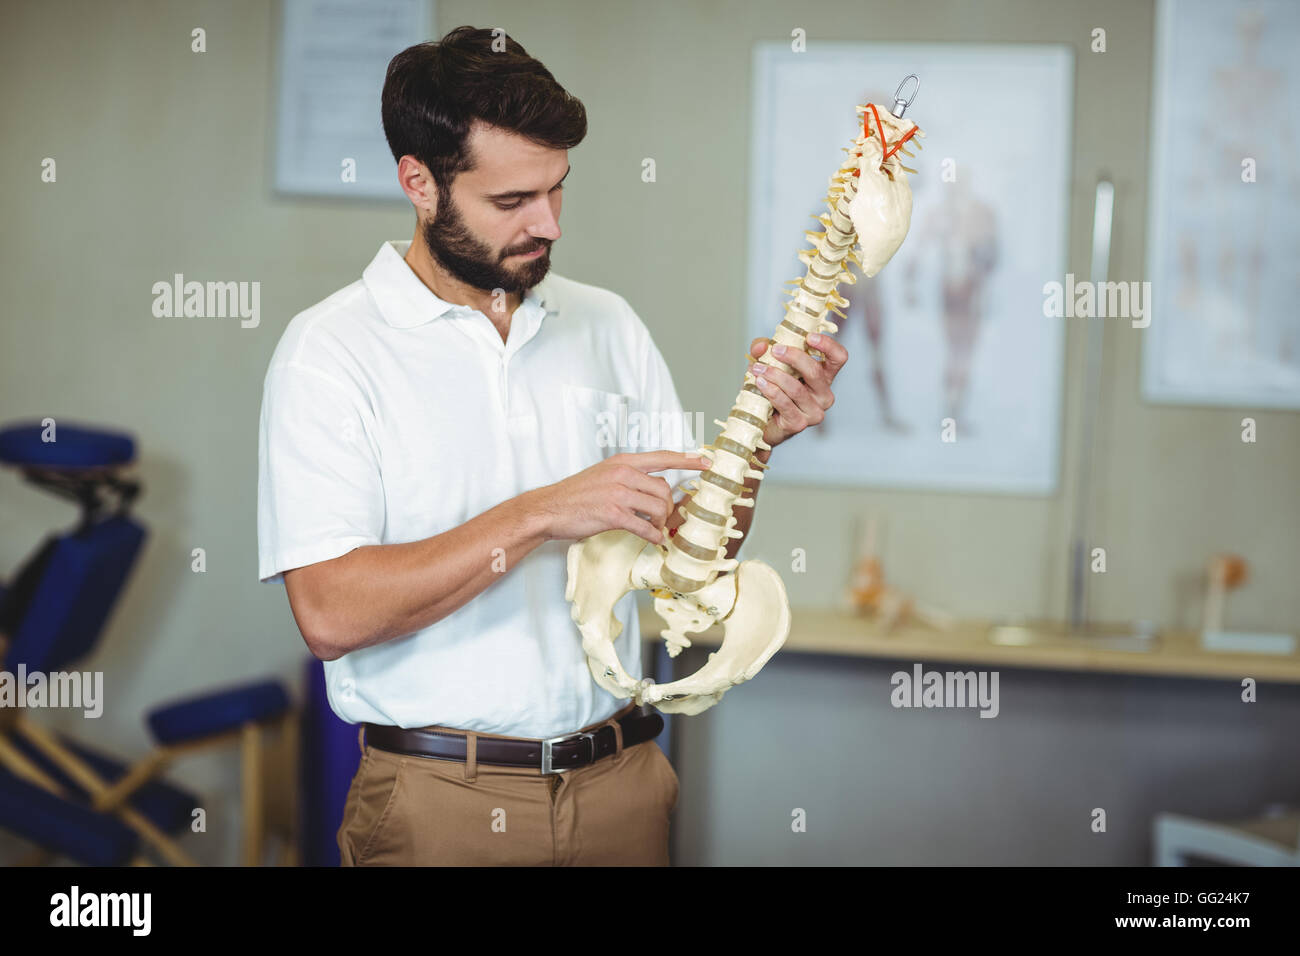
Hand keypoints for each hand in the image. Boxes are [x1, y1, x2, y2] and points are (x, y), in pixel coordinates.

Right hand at [535, 450, 710, 545]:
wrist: (549, 508)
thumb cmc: (576, 494)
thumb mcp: (603, 475)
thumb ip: (629, 478)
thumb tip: (654, 490)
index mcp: (622, 462)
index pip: (662, 457)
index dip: (687, 460)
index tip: (706, 462)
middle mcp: (622, 474)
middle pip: (665, 488)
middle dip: (669, 507)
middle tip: (663, 519)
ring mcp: (618, 493)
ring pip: (658, 507)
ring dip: (662, 523)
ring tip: (655, 529)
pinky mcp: (612, 514)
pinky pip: (645, 527)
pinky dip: (654, 536)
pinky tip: (652, 540)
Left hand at [747, 332, 847, 447]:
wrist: (758, 419)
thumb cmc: (769, 387)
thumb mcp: (766, 362)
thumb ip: (762, 349)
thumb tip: (762, 345)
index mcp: (824, 376)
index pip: (839, 357)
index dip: (828, 345)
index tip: (809, 337)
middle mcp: (824, 394)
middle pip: (815, 371)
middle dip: (794, 357)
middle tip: (775, 350)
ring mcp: (814, 411)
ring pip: (797, 388)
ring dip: (775, 375)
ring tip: (758, 368)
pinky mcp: (799, 424)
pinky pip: (785, 404)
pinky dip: (771, 391)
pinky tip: (759, 383)